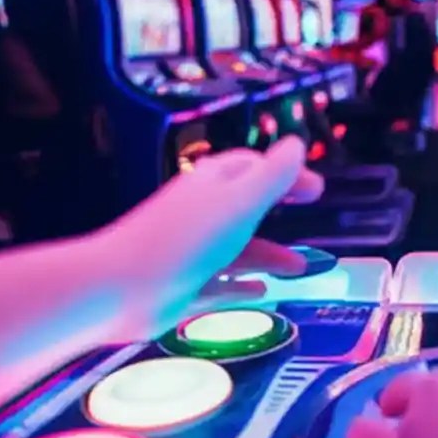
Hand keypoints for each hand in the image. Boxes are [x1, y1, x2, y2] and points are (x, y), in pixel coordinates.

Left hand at [100, 137, 323, 339]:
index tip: (317, 188)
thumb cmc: (186, 239)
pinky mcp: (182, 286)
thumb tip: (296, 144)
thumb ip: (273, 176)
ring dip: (269, 255)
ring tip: (300, 269)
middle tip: (311, 214)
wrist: (119, 287)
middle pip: (246, 206)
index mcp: (213, 185)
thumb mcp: (240, 202)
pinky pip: (219, 284)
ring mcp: (190, 252)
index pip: (254, 168)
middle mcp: (201, 214)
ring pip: (237, 249)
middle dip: (279, 209)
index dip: (286, 173)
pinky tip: (262, 293)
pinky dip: (242, 286)